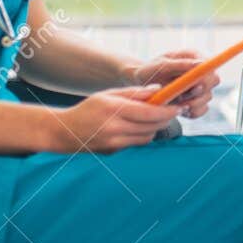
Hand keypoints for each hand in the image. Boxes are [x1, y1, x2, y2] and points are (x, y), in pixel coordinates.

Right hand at [49, 86, 183, 152]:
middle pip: (152, 126)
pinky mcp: (114, 152)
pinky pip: (137, 143)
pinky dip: (143, 134)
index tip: (177, 106)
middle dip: (165, 118)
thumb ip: (134, 93)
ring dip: (155, 127)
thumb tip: (158, 90)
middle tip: (171, 109)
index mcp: (114, 110)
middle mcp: (115, 129)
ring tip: (154, 116)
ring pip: (148, 136)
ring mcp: (115, 143)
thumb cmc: (88, 109)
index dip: (167, 110)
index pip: (150, 113)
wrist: (65, 133)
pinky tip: (139, 126)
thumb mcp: (108, 94)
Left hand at [130, 49, 219, 118]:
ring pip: (207, 98)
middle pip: (213, 82)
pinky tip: (178, 108)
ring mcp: (199, 87)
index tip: (194, 86)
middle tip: (181, 96)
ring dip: (191, 103)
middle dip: (198, 92)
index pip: (211, 67)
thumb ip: (180, 64)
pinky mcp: (196, 101)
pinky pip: (201, 110)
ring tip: (174, 101)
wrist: (140, 84)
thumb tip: (200, 64)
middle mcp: (200, 71)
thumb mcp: (161, 65)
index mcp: (194, 57)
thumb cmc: (149, 70)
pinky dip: (191, 112)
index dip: (206, 78)